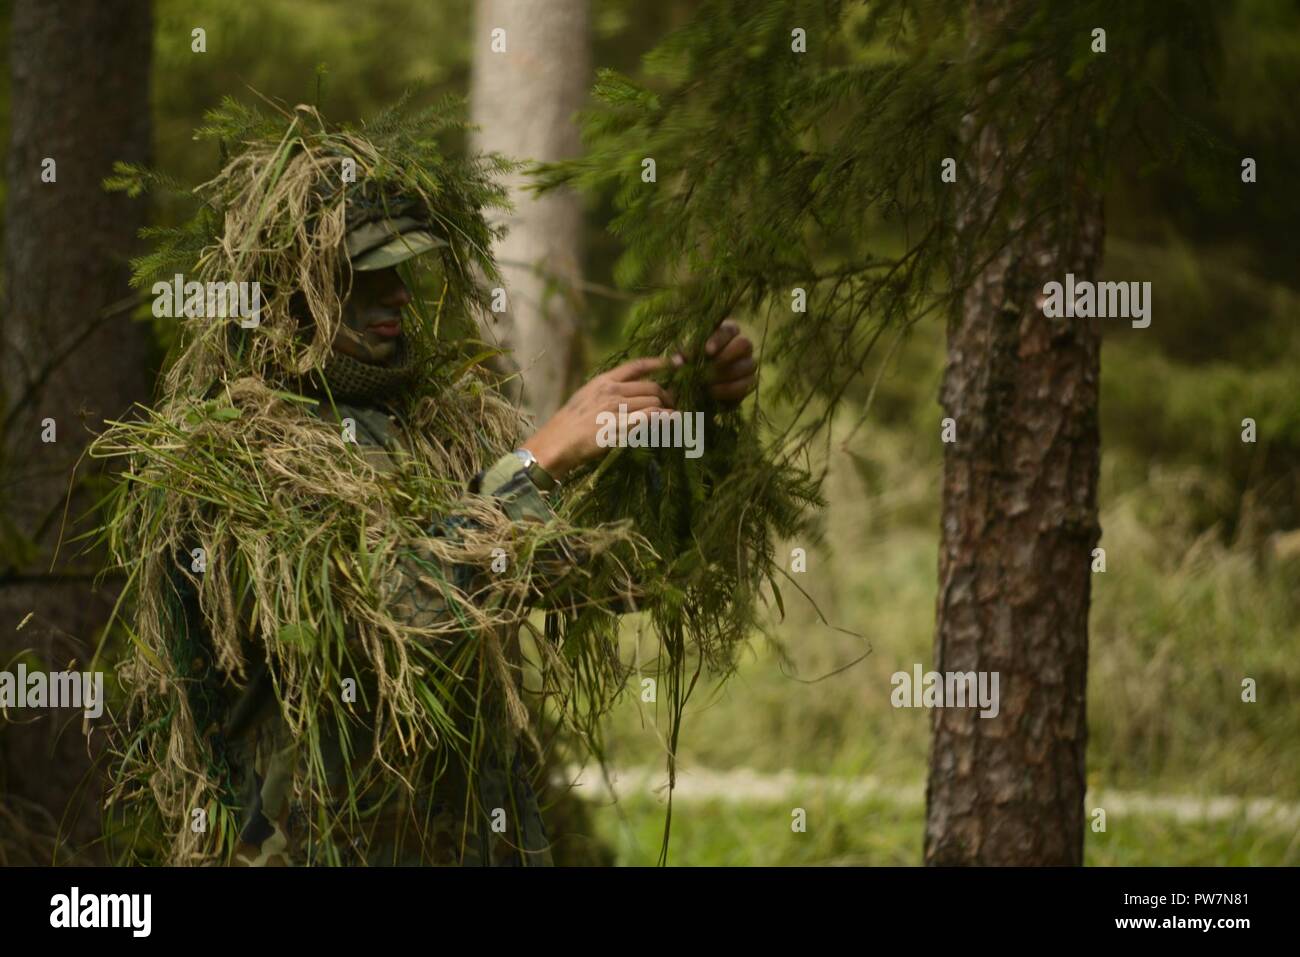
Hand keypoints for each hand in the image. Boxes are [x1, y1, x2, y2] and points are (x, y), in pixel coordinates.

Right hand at [521, 357, 673, 480]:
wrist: (558, 441)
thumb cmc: (569, 423)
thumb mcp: (586, 397)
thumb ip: (607, 391)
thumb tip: (627, 392)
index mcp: (603, 381)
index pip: (636, 366)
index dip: (659, 362)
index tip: (676, 362)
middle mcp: (612, 391)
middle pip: (651, 386)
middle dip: (666, 395)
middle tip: (672, 405)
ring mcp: (617, 408)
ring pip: (653, 402)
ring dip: (666, 409)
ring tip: (671, 416)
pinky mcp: (621, 426)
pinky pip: (650, 417)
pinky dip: (665, 417)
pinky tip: (673, 420)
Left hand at [673, 319, 756, 405]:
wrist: (697, 389)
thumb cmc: (690, 365)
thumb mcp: (683, 360)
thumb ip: (681, 358)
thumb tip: (678, 361)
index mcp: (727, 332)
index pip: (730, 329)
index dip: (719, 340)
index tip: (707, 351)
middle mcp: (742, 346)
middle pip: (744, 344)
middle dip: (726, 356)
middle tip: (708, 369)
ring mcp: (749, 364)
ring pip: (748, 365)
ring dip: (726, 375)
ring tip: (707, 383)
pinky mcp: (750, 383)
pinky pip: (747, 385)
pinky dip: (730, 389)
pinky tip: (713, 392)